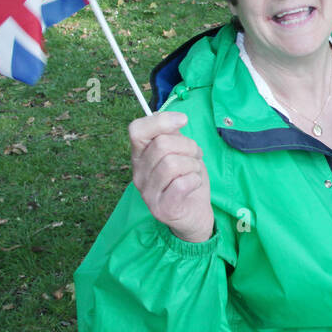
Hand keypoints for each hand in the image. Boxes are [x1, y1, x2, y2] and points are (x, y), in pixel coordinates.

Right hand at [129, 111, 213, 242]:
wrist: (195, 212)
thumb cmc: (187, 177)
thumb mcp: (180, 151)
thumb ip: (172, 134)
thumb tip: (175, 118)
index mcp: (140, 156)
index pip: (137, 130)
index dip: (161, 120)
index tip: (183, 120)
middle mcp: (138, 174)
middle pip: (162, 144)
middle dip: (188, 146)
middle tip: (194, 156)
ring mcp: (148, 193)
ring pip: (172, 163)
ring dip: (193, 164)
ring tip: (194, 171)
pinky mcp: (162, 209)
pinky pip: (181, 184)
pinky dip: (194, 180)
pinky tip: (194, 184)